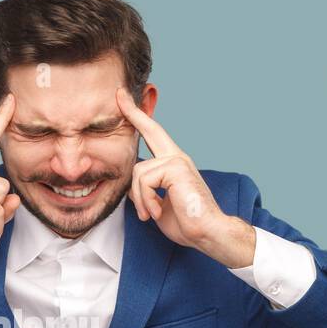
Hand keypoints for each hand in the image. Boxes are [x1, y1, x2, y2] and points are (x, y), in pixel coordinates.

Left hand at [115, 86, 254, 268]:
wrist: (208, 232)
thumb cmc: (187, 223)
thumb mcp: (158, 205)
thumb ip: (146, 191)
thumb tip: (131, 187)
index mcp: (173, 164)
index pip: (154, 138)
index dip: (140, 119)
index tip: (126, 102)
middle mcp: (177, 158)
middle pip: (151, 129)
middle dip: (133, 112)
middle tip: (119, 95)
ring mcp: (178, 161)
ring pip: (138, 172)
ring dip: (140, 199)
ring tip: (150, 214)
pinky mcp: (176, 168)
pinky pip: (145, 181)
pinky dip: (147, 201)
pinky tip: (157, 212)